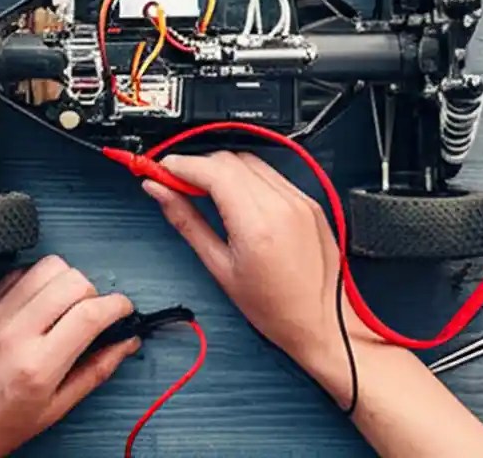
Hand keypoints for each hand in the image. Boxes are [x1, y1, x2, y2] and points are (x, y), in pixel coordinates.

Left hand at [0, 256, 137, 457]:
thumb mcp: (53, 410)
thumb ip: (94, 372)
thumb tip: (126, 344)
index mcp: (38, 366)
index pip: (91, 313)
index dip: (118, 306)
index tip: (124, 311)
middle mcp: (15, 333)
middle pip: (72, 280)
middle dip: (94, 292)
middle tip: (93, 315)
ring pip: (46, 267)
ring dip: (66, 281)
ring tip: (65, 307)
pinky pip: (17, 273)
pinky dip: (36, 281)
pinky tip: (38, 305)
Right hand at [144, 152, 370, 403]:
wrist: (322, 321)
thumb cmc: (276, 308)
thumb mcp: (220, 267)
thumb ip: (186, 222)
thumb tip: (160, 192)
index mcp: (258, 223)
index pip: (212, 170)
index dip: (180, 165)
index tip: (160, 170)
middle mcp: (282, 204)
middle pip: (229, 159)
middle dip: (197, 166)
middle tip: (175, 182)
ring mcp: (299, 200)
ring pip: (250, 161)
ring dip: (222, 169)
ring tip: (204, 191)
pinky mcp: (308, 201)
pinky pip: (271, 174)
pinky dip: (246, 177)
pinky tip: (235, 197)